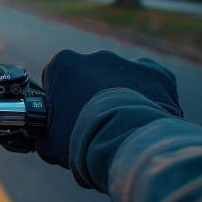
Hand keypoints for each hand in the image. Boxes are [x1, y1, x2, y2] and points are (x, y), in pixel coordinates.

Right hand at [36, 50, 181, 166]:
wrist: (127, 145)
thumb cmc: (82, 142)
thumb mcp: (48, 143)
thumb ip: (43, 133)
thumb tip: (44, 138)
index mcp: (64, 65)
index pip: (57, 79)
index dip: (61, 101)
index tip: (67, 119)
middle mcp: (96, 56)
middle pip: (90, 77)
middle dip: (93, 96)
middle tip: (96, 125)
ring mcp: (129, 63)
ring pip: (121, 81)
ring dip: (121, 98)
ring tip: (122, 128)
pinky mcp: (158, 74)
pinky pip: (151, 86)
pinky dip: (149, 101)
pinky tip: (142, 122)